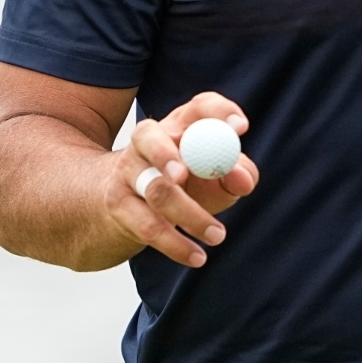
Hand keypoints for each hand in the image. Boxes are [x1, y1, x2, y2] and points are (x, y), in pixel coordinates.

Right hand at [105, 92, 258, 267]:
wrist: (126, 209)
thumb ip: (238, 173)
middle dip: (166, 154)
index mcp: (180, 124)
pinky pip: (148, 225)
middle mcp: (148, 141)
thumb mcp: (215, 177)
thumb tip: (243, 179)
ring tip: (218, 235)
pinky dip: (176, 244)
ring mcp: (128, 171)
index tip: (241, 128)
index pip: (199, 106)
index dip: (219, 112)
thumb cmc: (186, 185)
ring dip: (189, 214)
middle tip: (184, 175)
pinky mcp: (118, 204)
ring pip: (154, 189)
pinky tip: (197, 256)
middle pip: (151, 138)